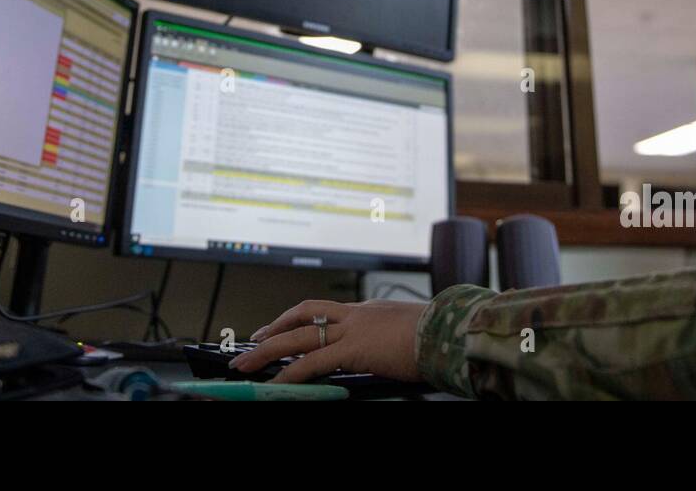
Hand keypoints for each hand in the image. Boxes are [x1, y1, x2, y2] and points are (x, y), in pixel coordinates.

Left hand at [229, 299, 427, 382]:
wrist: (451, 331)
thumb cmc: (439, 335)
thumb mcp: (408, 332)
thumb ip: (390, 338)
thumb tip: (390, 352)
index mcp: (368, 310)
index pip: (324, 312)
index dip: (299, 319)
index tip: (284, 327)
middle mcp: (355, 315)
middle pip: (303, 316)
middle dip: (274, 329)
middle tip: (253, 340)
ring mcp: (352, 330)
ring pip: (298, 336)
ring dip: (267, 349)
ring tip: (245, 363)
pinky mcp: (354, 349)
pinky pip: (312, 362)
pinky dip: (290, 373)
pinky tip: (275, 384)